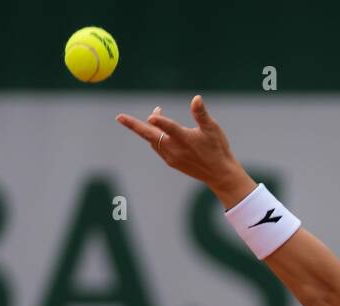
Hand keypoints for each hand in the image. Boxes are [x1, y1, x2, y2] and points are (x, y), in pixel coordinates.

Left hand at [116, 96, 252, 198]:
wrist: (219, 174)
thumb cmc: (218, 148)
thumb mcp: (212, 129)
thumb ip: (201, 114)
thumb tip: (196, 98)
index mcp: (185, 139)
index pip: (170, 128)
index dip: (161, 121)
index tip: (152, 115)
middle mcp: (175, 149)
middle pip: (150, 135)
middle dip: (134, 125)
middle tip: (119, 117)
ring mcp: (171, 157)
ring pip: (152, 140)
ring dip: (149, 128)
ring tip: (154, 116)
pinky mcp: (171, 162)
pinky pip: (157, 147)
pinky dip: (154, 137)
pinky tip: (159, 130)